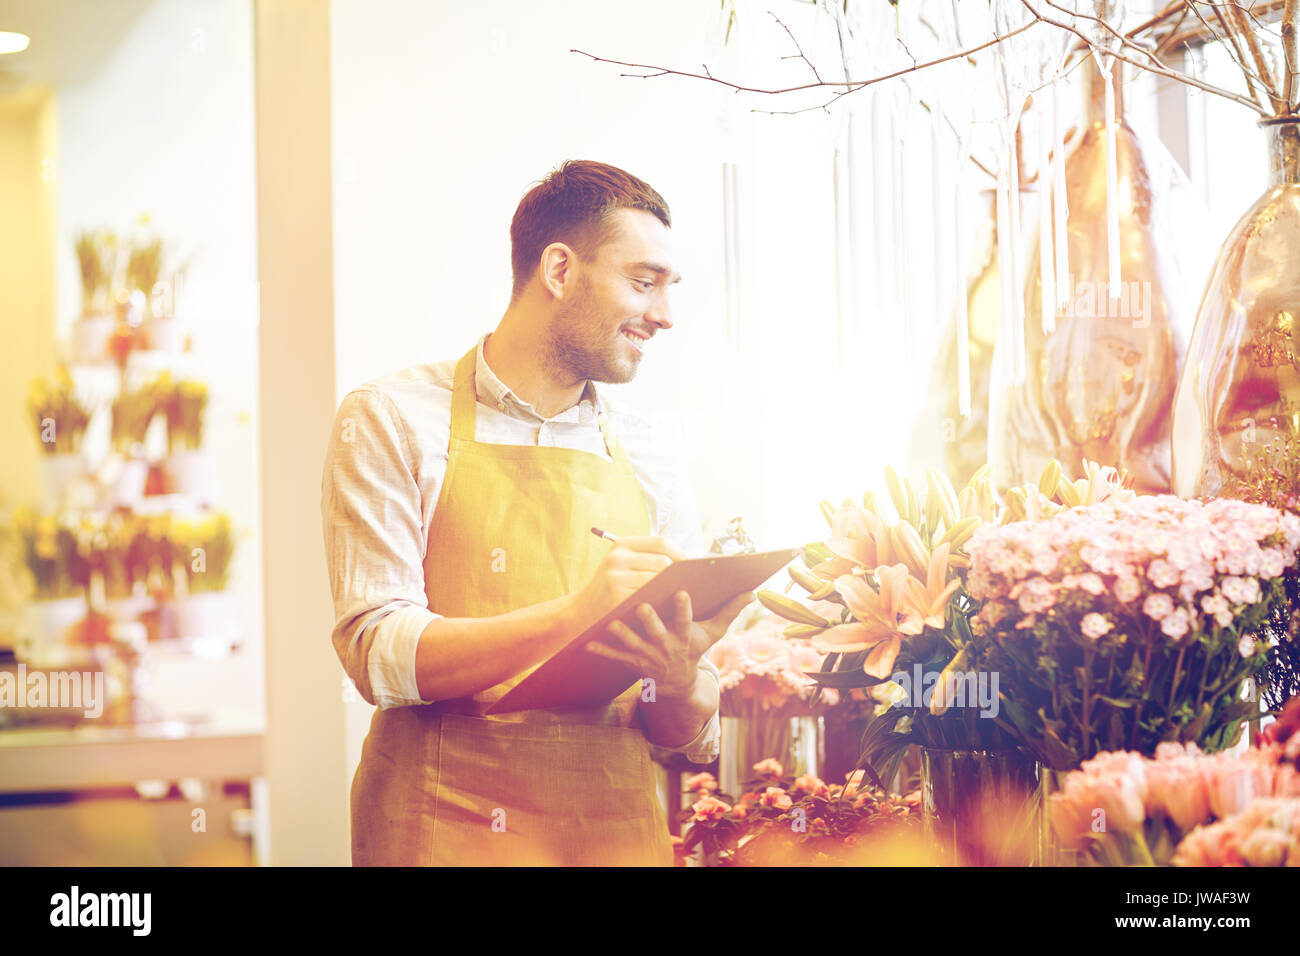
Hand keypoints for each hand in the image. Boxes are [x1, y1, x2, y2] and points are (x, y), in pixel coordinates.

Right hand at [572, 535, 686, 623]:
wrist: (580, 612)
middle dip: (681, 572)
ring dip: (673, 587)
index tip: (694, 564)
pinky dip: (662, 600)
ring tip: (685, 594)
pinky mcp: (616, 595)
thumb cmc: (609, 589)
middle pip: (663, 560)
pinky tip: (670, 606)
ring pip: (658, 578)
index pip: (660, 542)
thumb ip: (645, 558)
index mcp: (621, 545)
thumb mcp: (620, 565)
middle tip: (695, 582)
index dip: (681, 552)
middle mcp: (617, 556)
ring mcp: (616, 575)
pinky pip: (649, 596)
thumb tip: (685, 560)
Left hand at [584, 589, 754, 698]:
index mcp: (684, 635)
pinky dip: (602, 652)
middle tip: (642, 606)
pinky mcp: (633, 664)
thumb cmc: (695, 647)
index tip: (681, 591)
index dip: (683, 607)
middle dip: (650, 622)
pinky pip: (616, 658)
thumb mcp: (714, 632)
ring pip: (634, 646)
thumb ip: (730, 610)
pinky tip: (587, 644)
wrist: (678, 683)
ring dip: (623, 636)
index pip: (686, 619)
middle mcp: (666, 647)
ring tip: (611, 623)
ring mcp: (649, 657)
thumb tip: (752, 591)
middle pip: (657, 633)